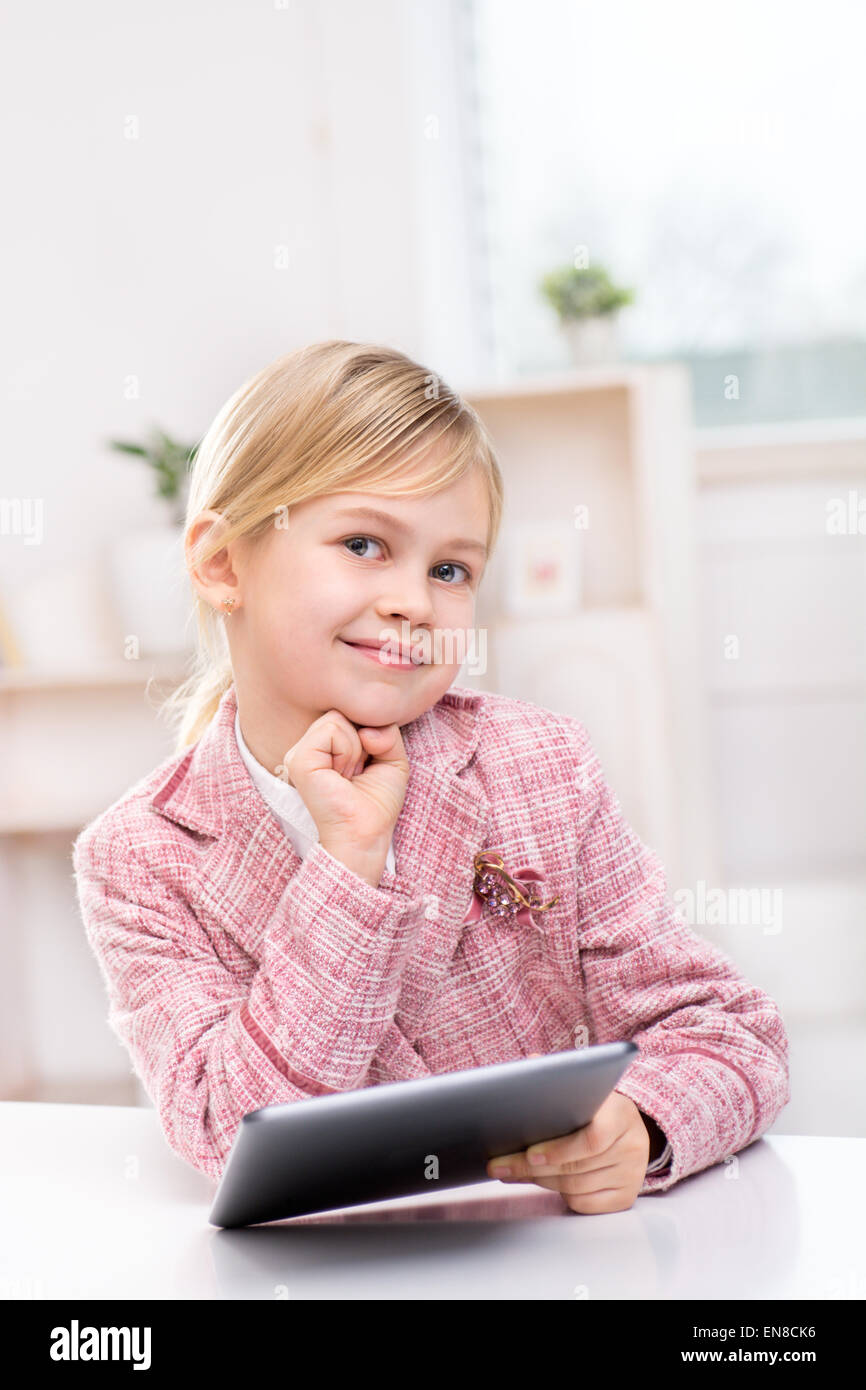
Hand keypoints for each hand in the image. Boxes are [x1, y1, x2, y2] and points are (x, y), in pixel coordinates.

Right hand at [280, 710, 409, 883]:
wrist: (366, 833)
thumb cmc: (377, 803)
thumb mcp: (392, 758)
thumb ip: (386, 729)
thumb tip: (366, 726)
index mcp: (325, 746)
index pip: (349, 712)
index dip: (369, 732)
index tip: (369, 762)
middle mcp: (308, 747)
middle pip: (343, 712)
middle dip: (363, 739)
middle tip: (358, 772)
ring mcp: (299, 752)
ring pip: (337, 717)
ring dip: (356, 747)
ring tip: (349, 775)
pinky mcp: (299, 758)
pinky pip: (331, 728)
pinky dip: (347, 750)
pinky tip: (342, 775)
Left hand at [485, 1090, 651, 1214]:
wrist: (628, 1128)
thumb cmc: (596, 1107)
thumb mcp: (583, 1087)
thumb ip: (556, 1076)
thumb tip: (530, 1065)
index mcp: (622, 1113)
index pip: (592, 1138)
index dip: (558, 1149)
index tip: (529, 1153)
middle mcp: (633, 1146)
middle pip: (577, 1167)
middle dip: (532, 1168)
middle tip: (499, 1166)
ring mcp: (631, 1174)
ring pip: (576, 1187)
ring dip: (540, 1180)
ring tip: (511, 1171)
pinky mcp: (626, 1197)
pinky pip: (584, 1203)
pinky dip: (562, 1194)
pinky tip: (544, 1181)